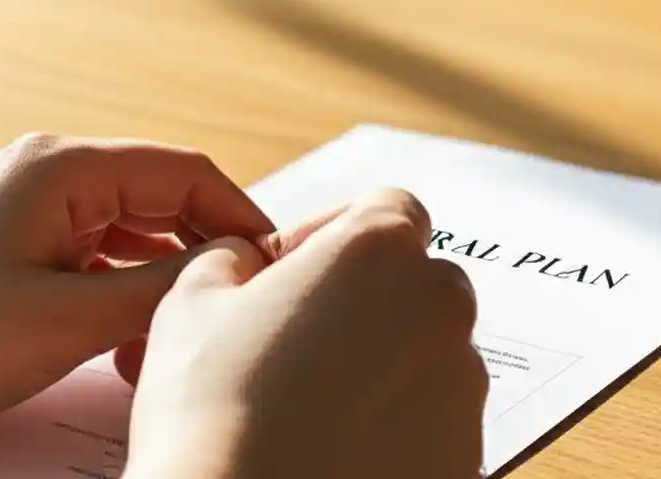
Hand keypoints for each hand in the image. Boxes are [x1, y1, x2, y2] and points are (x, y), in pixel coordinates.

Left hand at [0, 133, 274, 455]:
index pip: (184, 171)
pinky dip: (129, 295)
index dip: (239, 214)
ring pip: (136, 234)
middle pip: (163, 199)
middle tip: (242, 305)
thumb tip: (234, 265)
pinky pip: (103, 261)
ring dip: (166, 280)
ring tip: (188, 332)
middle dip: (205, 250)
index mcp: (62, 166)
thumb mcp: (71, 318)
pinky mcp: (26, 253)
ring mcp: (37, 214)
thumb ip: (163, 287)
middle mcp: (52, 175)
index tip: (277, 266)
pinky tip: (141, 339)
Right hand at [121, 190, 486, 478]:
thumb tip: (247, 263)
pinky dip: (393, 423)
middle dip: (359, 300)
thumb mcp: (191, 301)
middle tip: (292, 339)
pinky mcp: (469, 455)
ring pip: (424, 353)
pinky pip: (432, 420)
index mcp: (379, 251)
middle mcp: (439, 309)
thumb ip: (232, 257)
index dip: (331, 234)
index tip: (290, 271)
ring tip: (305, 404)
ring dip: (377, 362)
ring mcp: (463, 389)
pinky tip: (331, 443)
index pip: (385, 208)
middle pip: (411, 281)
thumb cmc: (213, 413)